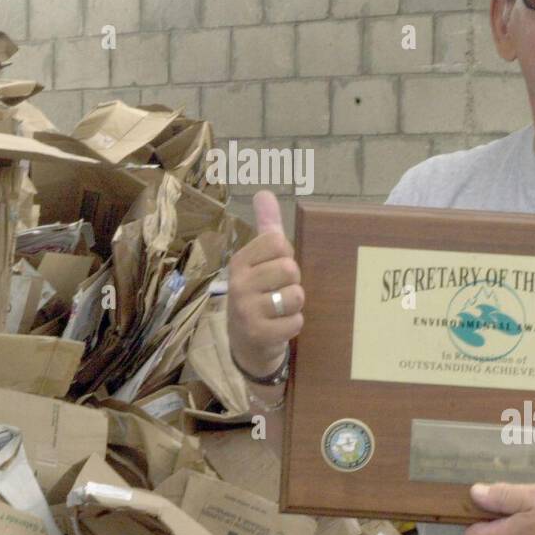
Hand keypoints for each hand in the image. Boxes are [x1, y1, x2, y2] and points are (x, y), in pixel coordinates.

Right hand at [226, 190, 303, 376]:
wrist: (246, 342)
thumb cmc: (259, 294)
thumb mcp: (259, 260)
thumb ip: (266, 226)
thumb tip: (264, 192)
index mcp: (239, 261)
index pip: (278, 242)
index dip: (286, 255)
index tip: (274, 269)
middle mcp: (238, 283)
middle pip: (290, 268)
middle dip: (292, 282)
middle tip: (278, 292)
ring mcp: (246, 310)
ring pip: (296, 295)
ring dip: (294, 305)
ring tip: (279, 310)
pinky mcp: (259, 334)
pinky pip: (296, 322)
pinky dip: (294, 325)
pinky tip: (279, 326)